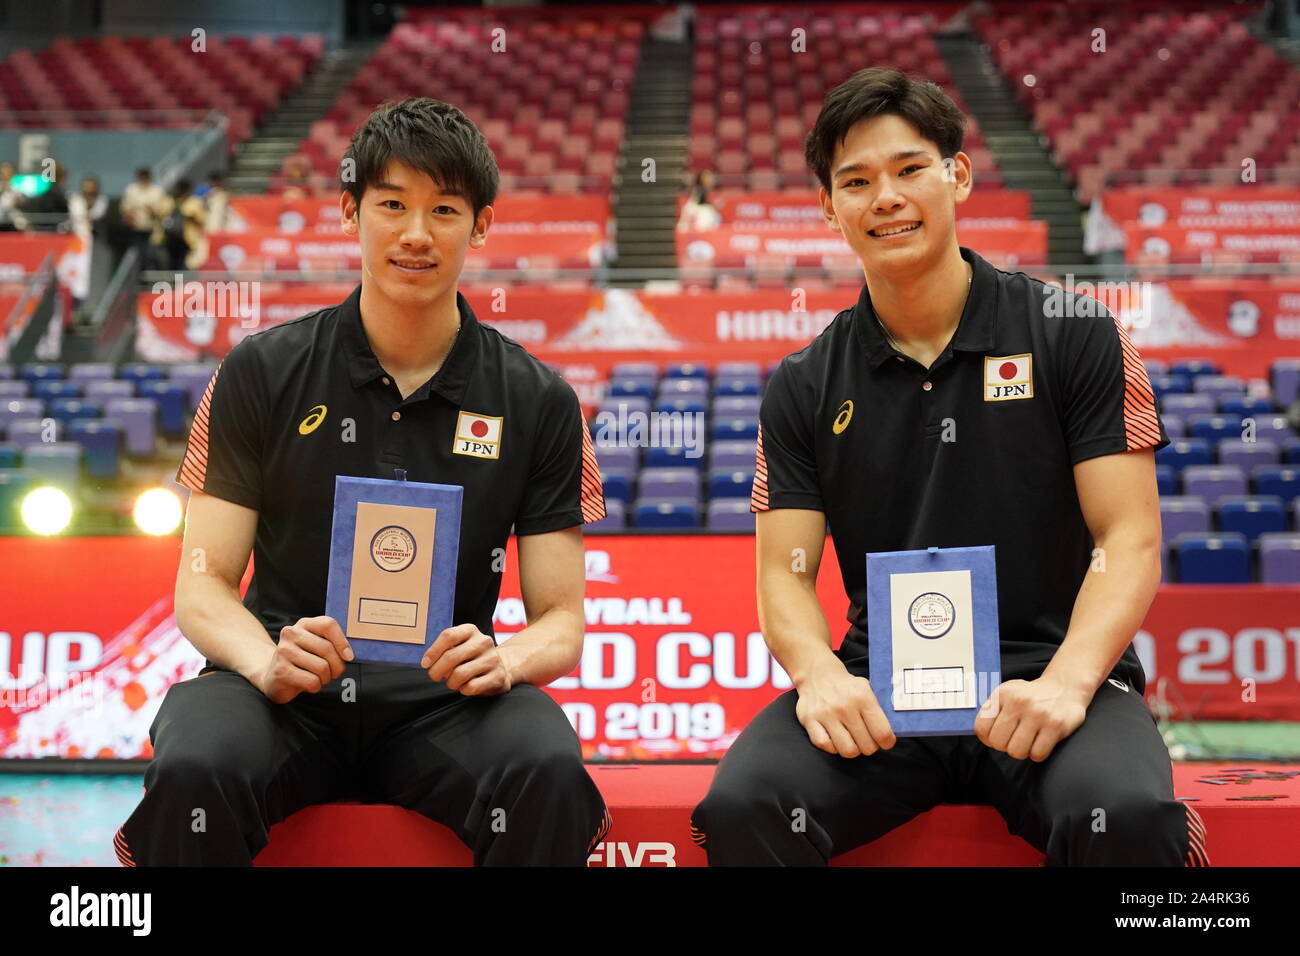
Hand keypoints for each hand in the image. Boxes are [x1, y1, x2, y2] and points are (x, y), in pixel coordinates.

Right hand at [255, 615, 352, 703]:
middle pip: (327, 648)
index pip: (328, 624)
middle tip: (335, 673)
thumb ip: (331, 643)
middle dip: (337, 666)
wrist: (273, 676)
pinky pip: (311, 681)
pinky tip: (309, 684)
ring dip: (326, 677)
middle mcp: (291, 633)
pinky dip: (316, 686)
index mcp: (304, 624)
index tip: (348, 656)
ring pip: (321, 667)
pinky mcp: (281, 670)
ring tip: (320, 678)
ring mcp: (284, 651)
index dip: (342, 642)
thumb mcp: (316, 646)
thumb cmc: (302, 661)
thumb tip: (349, 654)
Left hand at [422, 624, 512, 696]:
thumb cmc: (471, 658)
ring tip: (452, 682)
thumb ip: (445, 649)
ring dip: (450, 682)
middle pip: (451, 656)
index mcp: (471, 630)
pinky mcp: (497, 676)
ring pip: (460, 674)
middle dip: (436, 671)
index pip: (448, 636)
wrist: (500, 668)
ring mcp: (492, 659)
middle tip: (435, 676)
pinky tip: (466, 686)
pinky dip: (463, 690)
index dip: (433, 651)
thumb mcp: (460, 646)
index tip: (425, 663)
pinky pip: (471, 686)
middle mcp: (483, 642)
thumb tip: (427, 662)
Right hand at [794, 657, 895, 757]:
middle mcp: (844, 706)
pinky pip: (825, 745)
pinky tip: (836, 739)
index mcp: (862, 697)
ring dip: (852, 749)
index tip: (885, 741)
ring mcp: (825, 714)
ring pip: (847, 750)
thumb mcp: (867, 689)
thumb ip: (879, 709)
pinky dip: (832, 746)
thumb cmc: (846, 686)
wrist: (817, 674)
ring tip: (852, 741)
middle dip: (869, 746)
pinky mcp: (809, 720)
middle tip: (867, 740)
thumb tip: (892, 732)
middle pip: (866, 746)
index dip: (887, 742)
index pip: (882, 733)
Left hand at [973, 675, 1090, 761]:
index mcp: (1002, 694)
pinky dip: (1038, 753)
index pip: (981, 727)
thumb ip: (991, 710)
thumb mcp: (1007, 694)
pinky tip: (1040, 742)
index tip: (995, 737)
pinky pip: (1037, 754)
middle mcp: (1018, 702)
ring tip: (1028, 741)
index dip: (986, 739)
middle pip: (998, 742)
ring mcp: (1038, 714)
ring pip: (1017, 751)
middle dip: (1004, 746)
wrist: (1064, 688)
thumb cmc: (1030, 696)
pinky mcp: (1055, 725)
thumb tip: (980, 734)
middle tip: (1013, 739)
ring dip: (1022, 751)